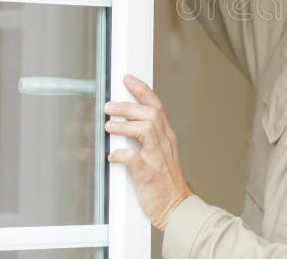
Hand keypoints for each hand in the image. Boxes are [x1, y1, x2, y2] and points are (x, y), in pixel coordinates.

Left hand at [104, 74, 193, 229]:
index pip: (156, 106)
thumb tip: (125, 123)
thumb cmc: (166, 181)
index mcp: (166, 137)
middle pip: (150, 113)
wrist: (177, 206)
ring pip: (146, 129)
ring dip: (125, 125)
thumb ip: (146, 137)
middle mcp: (164, 143)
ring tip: (108, 126)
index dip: (142, 90)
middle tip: (109, 106)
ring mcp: (157, 158)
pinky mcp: (148, 174)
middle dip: (128, 106)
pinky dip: (121, 154)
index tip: (128, 80)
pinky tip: (112, 155)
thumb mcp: (160, 153)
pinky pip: (134, 159)